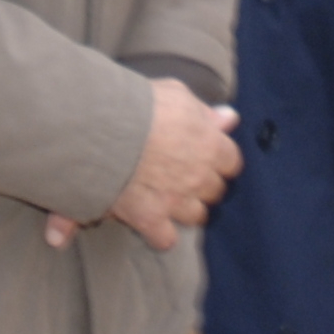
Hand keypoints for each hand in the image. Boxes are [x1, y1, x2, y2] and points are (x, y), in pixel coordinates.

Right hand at [47, 79, 242, 251]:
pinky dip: (160, 235)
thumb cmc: (138, 105)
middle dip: (202, 184)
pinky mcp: (150, 218)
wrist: (101, 127)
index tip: (206, 156)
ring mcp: (176, 200)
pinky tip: (151, 223)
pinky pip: (165, 240)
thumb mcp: (176, 94)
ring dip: (185, 208)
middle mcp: (198, 176)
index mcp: (209, 145)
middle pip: (215, 191)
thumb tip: (230, 119)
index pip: (231, 162)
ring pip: (196, 215)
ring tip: (167, 197)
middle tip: (183, 174)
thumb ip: (205, 111)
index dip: (219, 160)